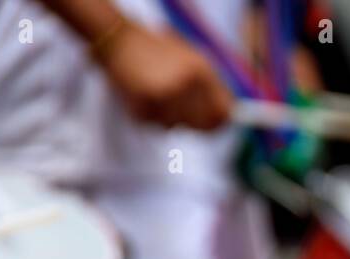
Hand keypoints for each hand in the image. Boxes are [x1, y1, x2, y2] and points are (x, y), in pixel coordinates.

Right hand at [97, 22, 232, 129]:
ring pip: (177, 126)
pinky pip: (155, 125)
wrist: (120, 41)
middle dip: (195, 123)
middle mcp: (184, 85)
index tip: (217, 125)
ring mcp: (163, 98)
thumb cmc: (159, 50)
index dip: (221, 122)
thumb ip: (212, 85)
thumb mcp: (191, 58)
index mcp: (200, 71)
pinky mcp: (143, 107)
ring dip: (169, 117)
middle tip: (183, 112)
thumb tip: (229, 114)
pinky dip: (150, 115)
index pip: (222, 112)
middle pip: (202, 124)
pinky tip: (144, 96)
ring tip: (158, 94)